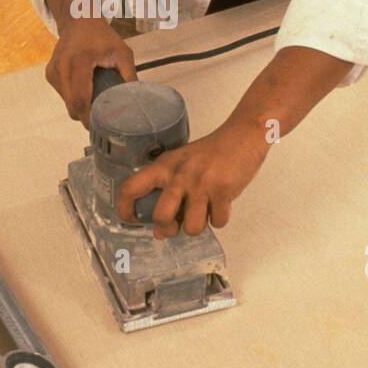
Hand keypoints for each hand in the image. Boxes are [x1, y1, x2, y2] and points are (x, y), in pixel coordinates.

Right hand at [45, 20, 135, 127]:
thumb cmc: (102, 37)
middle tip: (102, 118)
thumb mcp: (122, 53)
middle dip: (86, 116)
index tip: (101, 127)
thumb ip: (129, 76)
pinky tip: (84, 87)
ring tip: (95, 99)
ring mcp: (53, 71)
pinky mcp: (50, 73)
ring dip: (80, 106)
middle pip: (72, 107)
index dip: (90, 118)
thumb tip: (138, 102)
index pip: (81, 100)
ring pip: (67, 102)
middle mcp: (61, 67)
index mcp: (79, 61)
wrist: (79, 20)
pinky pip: (63, 94)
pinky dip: (74, 97)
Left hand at [117, 118, 270, 238]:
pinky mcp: (223, 191)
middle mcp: (179, 175)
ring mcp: (201, 184)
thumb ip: (169, 193)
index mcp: (164, 166)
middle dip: (168, 228)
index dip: (124, 209)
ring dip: (198, 226)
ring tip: (204, 212)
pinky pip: (218, 222)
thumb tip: (159, 232)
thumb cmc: (210, 153)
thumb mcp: (183, 165)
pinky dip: (220, 218)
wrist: (243, 135)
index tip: (131, 219)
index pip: (130, 187)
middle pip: (161, 217)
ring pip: (191, 227)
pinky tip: (222, 204)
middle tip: (175, 225)